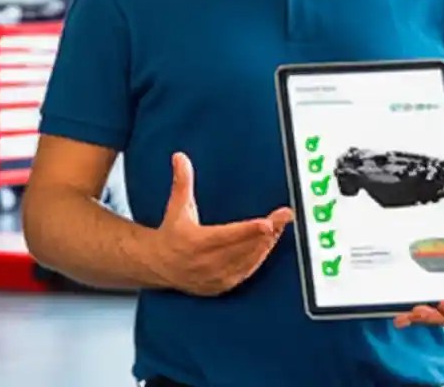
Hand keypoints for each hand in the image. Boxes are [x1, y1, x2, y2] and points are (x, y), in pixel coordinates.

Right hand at [150, 152, 293, 296]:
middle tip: (284, 216)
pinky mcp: (222, 285)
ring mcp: (214, 277)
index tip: (267, 223)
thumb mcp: (176, 207)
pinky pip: (246, 272)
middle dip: (268, 232)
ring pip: (248, 260)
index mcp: (194, 242)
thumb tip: (179, 157)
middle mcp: (205, 262)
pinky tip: (268, 245)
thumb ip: (182, 181)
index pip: (227, 236)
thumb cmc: (171, 234)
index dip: (249, 230)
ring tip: (280, 226)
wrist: (159, 265)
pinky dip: (259, 258)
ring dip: (266, 244)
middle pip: (243, 247)